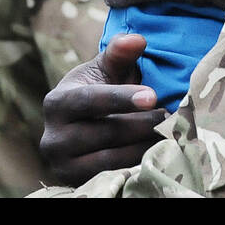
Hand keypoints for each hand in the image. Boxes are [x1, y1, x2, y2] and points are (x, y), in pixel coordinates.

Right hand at [39, 34, 165, 186]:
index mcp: (56, 103)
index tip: (153, 96)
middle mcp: (52, 138)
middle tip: (172, 115)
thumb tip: (138, 40)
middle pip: (106, 133)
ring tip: (170, 133)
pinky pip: (114, 177)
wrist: (80, 126)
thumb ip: (119, 52)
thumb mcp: (104, 69)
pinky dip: (139, 165)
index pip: (90, 100)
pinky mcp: (77, 184)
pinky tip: (159, 153)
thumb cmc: (96, 90)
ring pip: (112, 159)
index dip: (122, 98)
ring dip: (145, 146)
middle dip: (143, 124)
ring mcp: (64, 166)